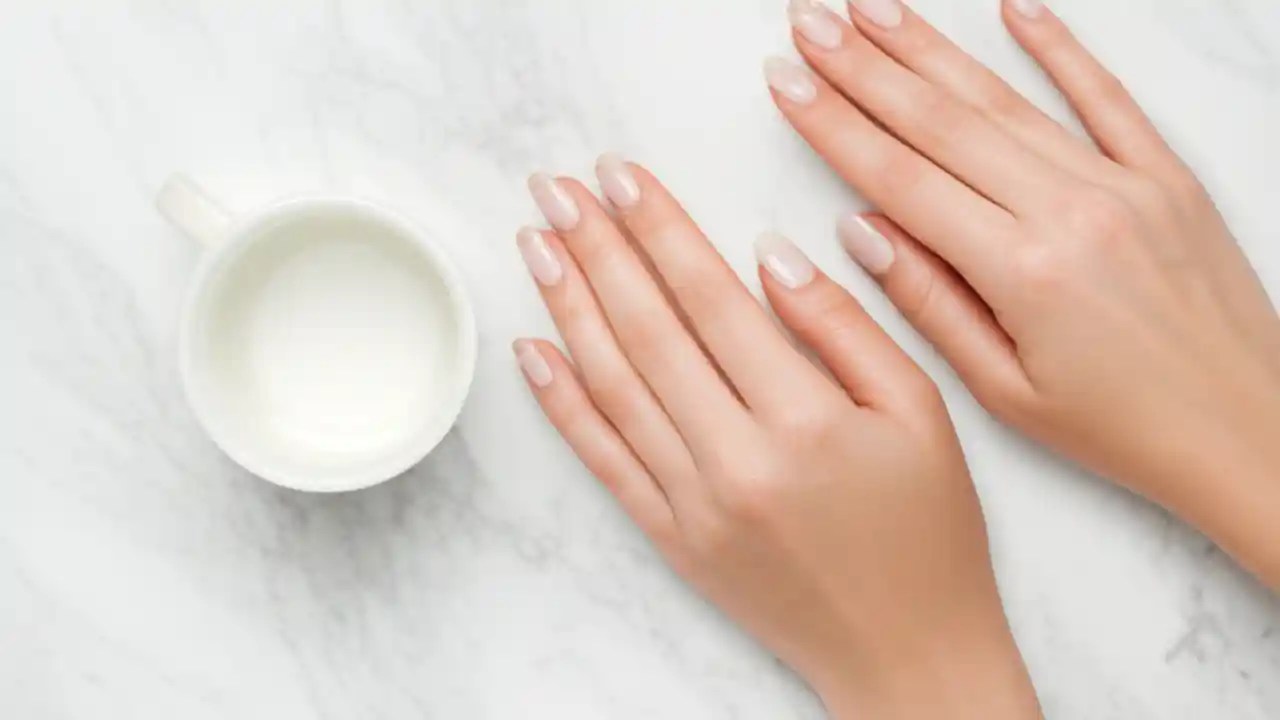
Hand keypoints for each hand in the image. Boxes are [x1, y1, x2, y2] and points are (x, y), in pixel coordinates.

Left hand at [512, 158, 1039, 717]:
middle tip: (559, 189)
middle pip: (648, 331)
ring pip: (614, 387)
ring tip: (538, 245)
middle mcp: (735, 459)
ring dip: (569, 309)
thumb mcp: (922, 413)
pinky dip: (563, 403)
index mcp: (805, 419)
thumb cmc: (929, 532)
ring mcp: (693, 505)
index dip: (659, 229)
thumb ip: (844, 328)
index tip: (619, 176)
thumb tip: (768, 254)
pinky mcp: (671, 538)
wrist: (906, 656)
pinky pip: (604, 460)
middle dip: (598, 249)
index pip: (710, 298)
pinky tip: (534, 350)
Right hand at [772, 0, 1279, 585]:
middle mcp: (1070, 210)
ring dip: (930, 50)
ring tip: (872, 9)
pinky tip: (1015, 7)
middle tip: (808, 21)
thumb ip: (930, 303)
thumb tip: (862, 230)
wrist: (1248, 432)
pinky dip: (1059, 48)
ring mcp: (1124, 184)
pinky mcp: (1167, 178)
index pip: (900, 177)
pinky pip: (1105, 97)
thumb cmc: (1125, 428)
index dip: (833, 124)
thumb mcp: (1004, 390)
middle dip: (863, 66)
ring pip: (1006, 100)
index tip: (786, 83)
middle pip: (941, 122)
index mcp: (1021, 270)